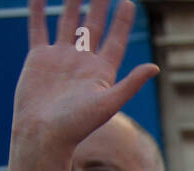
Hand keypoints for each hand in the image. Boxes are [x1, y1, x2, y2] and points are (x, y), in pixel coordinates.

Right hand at [11, 0, 157, 147]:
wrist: (43, 135)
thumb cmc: (77, 125)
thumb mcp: (108, 103)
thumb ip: (130, 84)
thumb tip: (155, 67)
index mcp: (101, 71)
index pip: (116, 40)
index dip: (122, 22)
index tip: (129, 2)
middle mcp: (82, 62)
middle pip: (93, 26)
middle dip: (99, 5)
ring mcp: (60, 58)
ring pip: (68, 23)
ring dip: (72, 3)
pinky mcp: (39, 58)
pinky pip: (38, 28)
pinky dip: (38, 11)